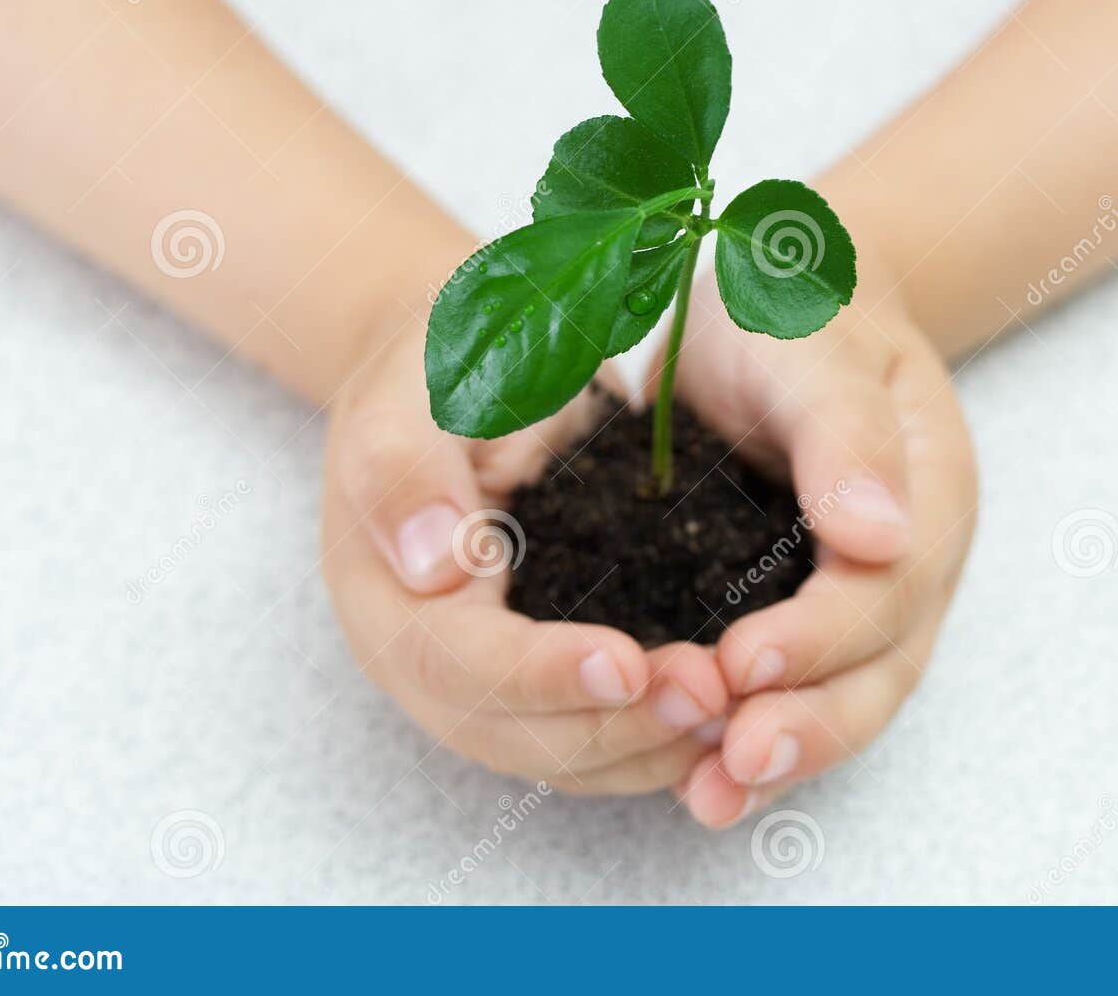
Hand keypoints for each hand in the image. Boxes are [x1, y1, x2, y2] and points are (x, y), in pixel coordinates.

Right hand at [321, 318, 730, 792]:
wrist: (459, 373)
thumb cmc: (441, 364)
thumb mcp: (413, 382)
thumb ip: (406, 461)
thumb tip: (431, 565)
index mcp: (383, 589)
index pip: (453, 661)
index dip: (537, 675)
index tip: (624, 664)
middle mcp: (425, 656)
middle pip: (510, 734)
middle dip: (613, 726)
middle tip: (710, 693)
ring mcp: (480, 681)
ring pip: (559, 753)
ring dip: (647, 746)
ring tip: (734, 711)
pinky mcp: (538, 682)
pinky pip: (594, 741)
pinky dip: (657, 743)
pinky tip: (727, 720)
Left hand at [654, 271, 977, 826]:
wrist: (766, 304)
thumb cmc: (789, 308)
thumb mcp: (812, 339)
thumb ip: (843, 428)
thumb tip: (880, 536)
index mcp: (930, 490)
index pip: (894, 584)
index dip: (825, 634)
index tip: (747, 664)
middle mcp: (904, 559)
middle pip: (881, 667)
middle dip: (811, 724)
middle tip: (734, 763)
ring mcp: (855, 596)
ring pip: (841, 697)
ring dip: (781, 757)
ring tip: (710, 799)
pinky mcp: (795, 612)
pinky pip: (786, 688)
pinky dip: (745, 734)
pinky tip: (692, 779)